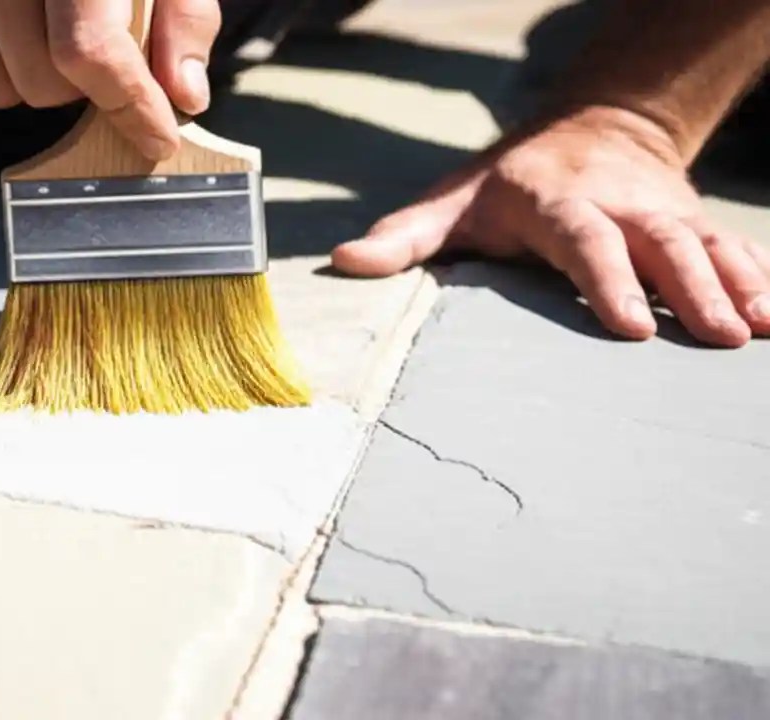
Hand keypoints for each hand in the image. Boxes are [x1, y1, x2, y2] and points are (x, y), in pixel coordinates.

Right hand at [0, 0, 219, 159]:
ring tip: (55, 43)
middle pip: (43, 81)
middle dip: (84, 90)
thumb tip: (183, 95)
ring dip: (35, 86)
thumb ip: (184, 17)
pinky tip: (15, 39)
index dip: (130, 106)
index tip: (157, 138)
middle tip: (102, 57)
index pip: (89, 50)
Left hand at [331, 105, 769, 347]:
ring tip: (757, 331)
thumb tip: (342, 263)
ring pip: (704, 244)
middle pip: (659, 243)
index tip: (630, 328)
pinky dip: (758, 275)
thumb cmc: (508, 182)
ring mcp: (662, 210)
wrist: (590, 127)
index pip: (586, 241)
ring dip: (735, 284)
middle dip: (691, 288)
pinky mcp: (692, 219)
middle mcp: (618, 204)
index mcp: (557, 203)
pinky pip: (730, 245)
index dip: (608, 281)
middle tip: (718, 336)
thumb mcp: (452, 201)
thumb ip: (403, 236)